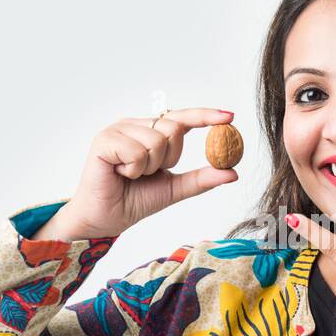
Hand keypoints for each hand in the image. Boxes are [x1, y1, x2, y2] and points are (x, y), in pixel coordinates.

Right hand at [61, 108, 238, 237]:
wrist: (106, 219)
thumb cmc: (134, 201)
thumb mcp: (175, 189)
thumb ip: (201, 179)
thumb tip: (232, 173)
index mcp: (150, 131)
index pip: (183, 118)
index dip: (206, 116)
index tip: (230, 117)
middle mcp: (135, 124)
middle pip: (173, 128)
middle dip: (168, 158)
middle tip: (148, 172)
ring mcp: (118, 129)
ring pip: (156, 141)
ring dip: (149, 168)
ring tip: (131, 175)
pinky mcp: (104, 139)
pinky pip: (137, 152)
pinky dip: (133, 170)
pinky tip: (119, 174)